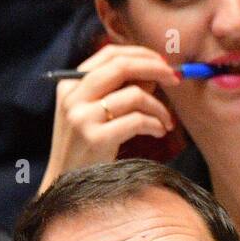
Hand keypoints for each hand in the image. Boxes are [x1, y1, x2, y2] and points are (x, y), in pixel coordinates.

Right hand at [39, 44, 181, 192]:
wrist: (64, 187)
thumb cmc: (84, 151)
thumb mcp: (90, 115)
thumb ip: (115, 91)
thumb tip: (151, 74)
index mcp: (70, 86)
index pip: (109, 54)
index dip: (140, 54)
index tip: (162, 63)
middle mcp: (73, 98)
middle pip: (121, 66)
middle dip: (155, 68)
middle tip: (175, 79)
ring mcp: (83, 118)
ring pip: (134, 95)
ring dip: (158, 107)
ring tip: (165, 121)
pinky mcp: (96, 139)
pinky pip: (137, 120)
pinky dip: (155, 124)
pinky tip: (159, 132)